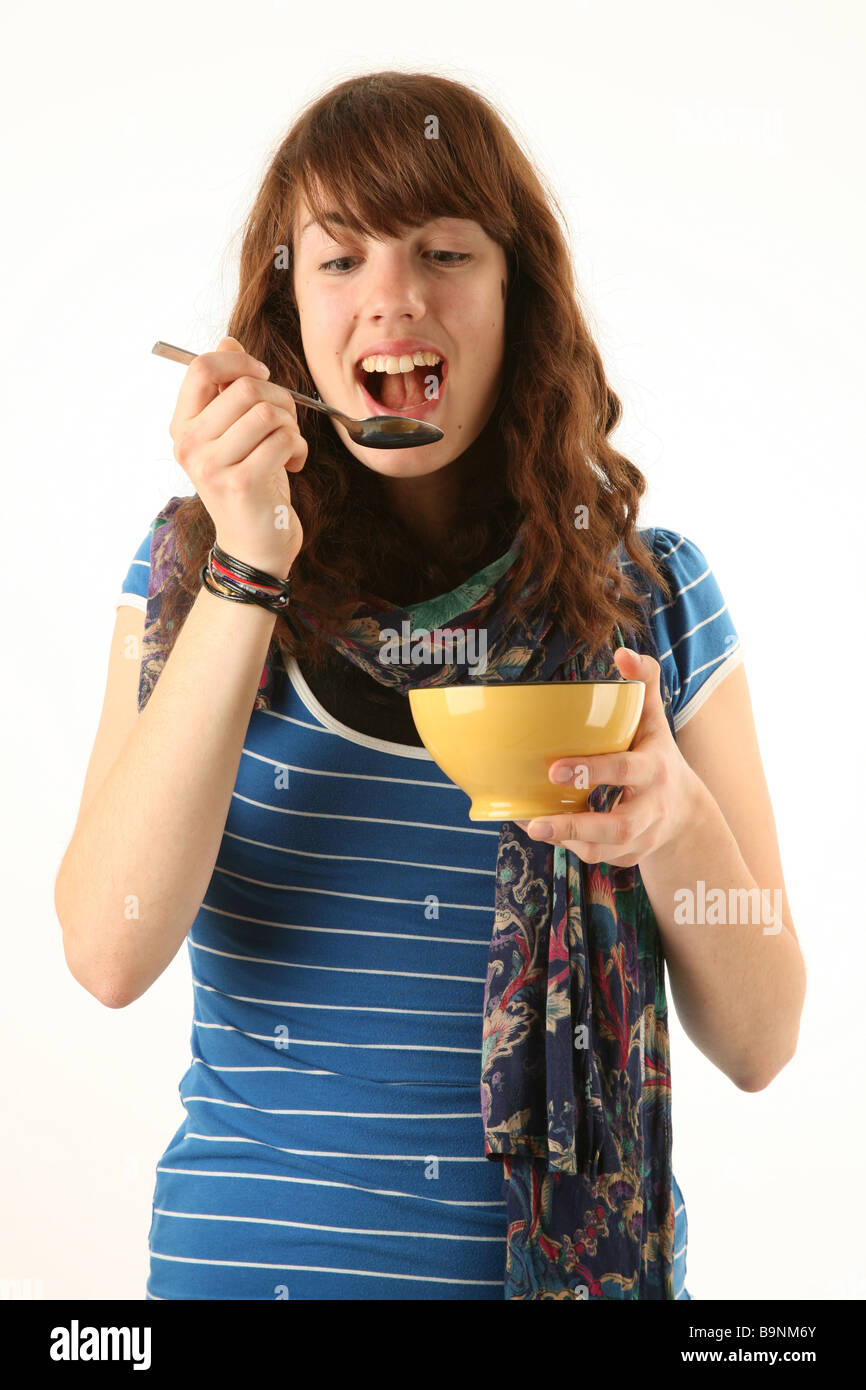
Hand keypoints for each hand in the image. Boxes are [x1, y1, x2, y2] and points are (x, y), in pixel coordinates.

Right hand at [170, 336, 305, 577]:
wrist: (253, 545)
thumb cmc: (248, 484)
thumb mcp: (233, 434)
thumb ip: (226, 389)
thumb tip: (227, 340)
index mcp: (182, 426)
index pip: (201, 367)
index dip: (240, 360)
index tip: (263, 375)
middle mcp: (190, 444)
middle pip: (245, 387)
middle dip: (280, 397)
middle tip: (286, 421)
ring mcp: (212, 465)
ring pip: (269, 411)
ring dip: (292, 425)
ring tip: (288, 445)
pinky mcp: (241, 483)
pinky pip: (284, 438)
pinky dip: (299, 447)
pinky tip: (293, 464)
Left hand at [515, 648, 700, 867]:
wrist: (687, 813)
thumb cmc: (658, 755)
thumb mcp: (655, 721)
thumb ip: (643, 683)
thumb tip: (621, 652)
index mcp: (654, 770)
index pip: (625, 770)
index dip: (592, 770)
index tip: (553, 768)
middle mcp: (651, 809)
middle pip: (617, 825)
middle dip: (576, 826)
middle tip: (536, 823)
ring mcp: (640, 838)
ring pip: (603, 849)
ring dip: (565, 842)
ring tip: (530, 827)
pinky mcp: (627, 856)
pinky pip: (594, 857)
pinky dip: (566, 847)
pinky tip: (536, 827)